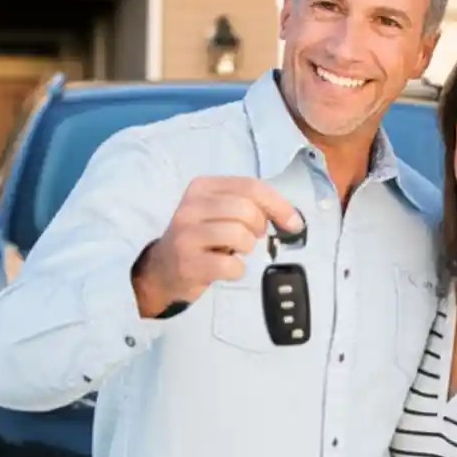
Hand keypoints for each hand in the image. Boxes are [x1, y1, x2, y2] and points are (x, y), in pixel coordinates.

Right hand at [132, 177, 302, 316]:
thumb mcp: (219, 212)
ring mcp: (186, 235)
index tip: (293, 223)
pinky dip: (237, 270)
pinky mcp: (188, 264)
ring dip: (247, 248)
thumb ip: (250, 205)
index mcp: (202, 187)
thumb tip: (292, 219)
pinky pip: (230, 265)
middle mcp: (191, 207)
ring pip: (240, 235)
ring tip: (234, 251)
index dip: (279, 205)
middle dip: (259, 227)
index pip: (250, 187)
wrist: (162, 269)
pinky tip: (226, 268)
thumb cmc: (202, 238)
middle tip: (251, 237)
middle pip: (246, 210)